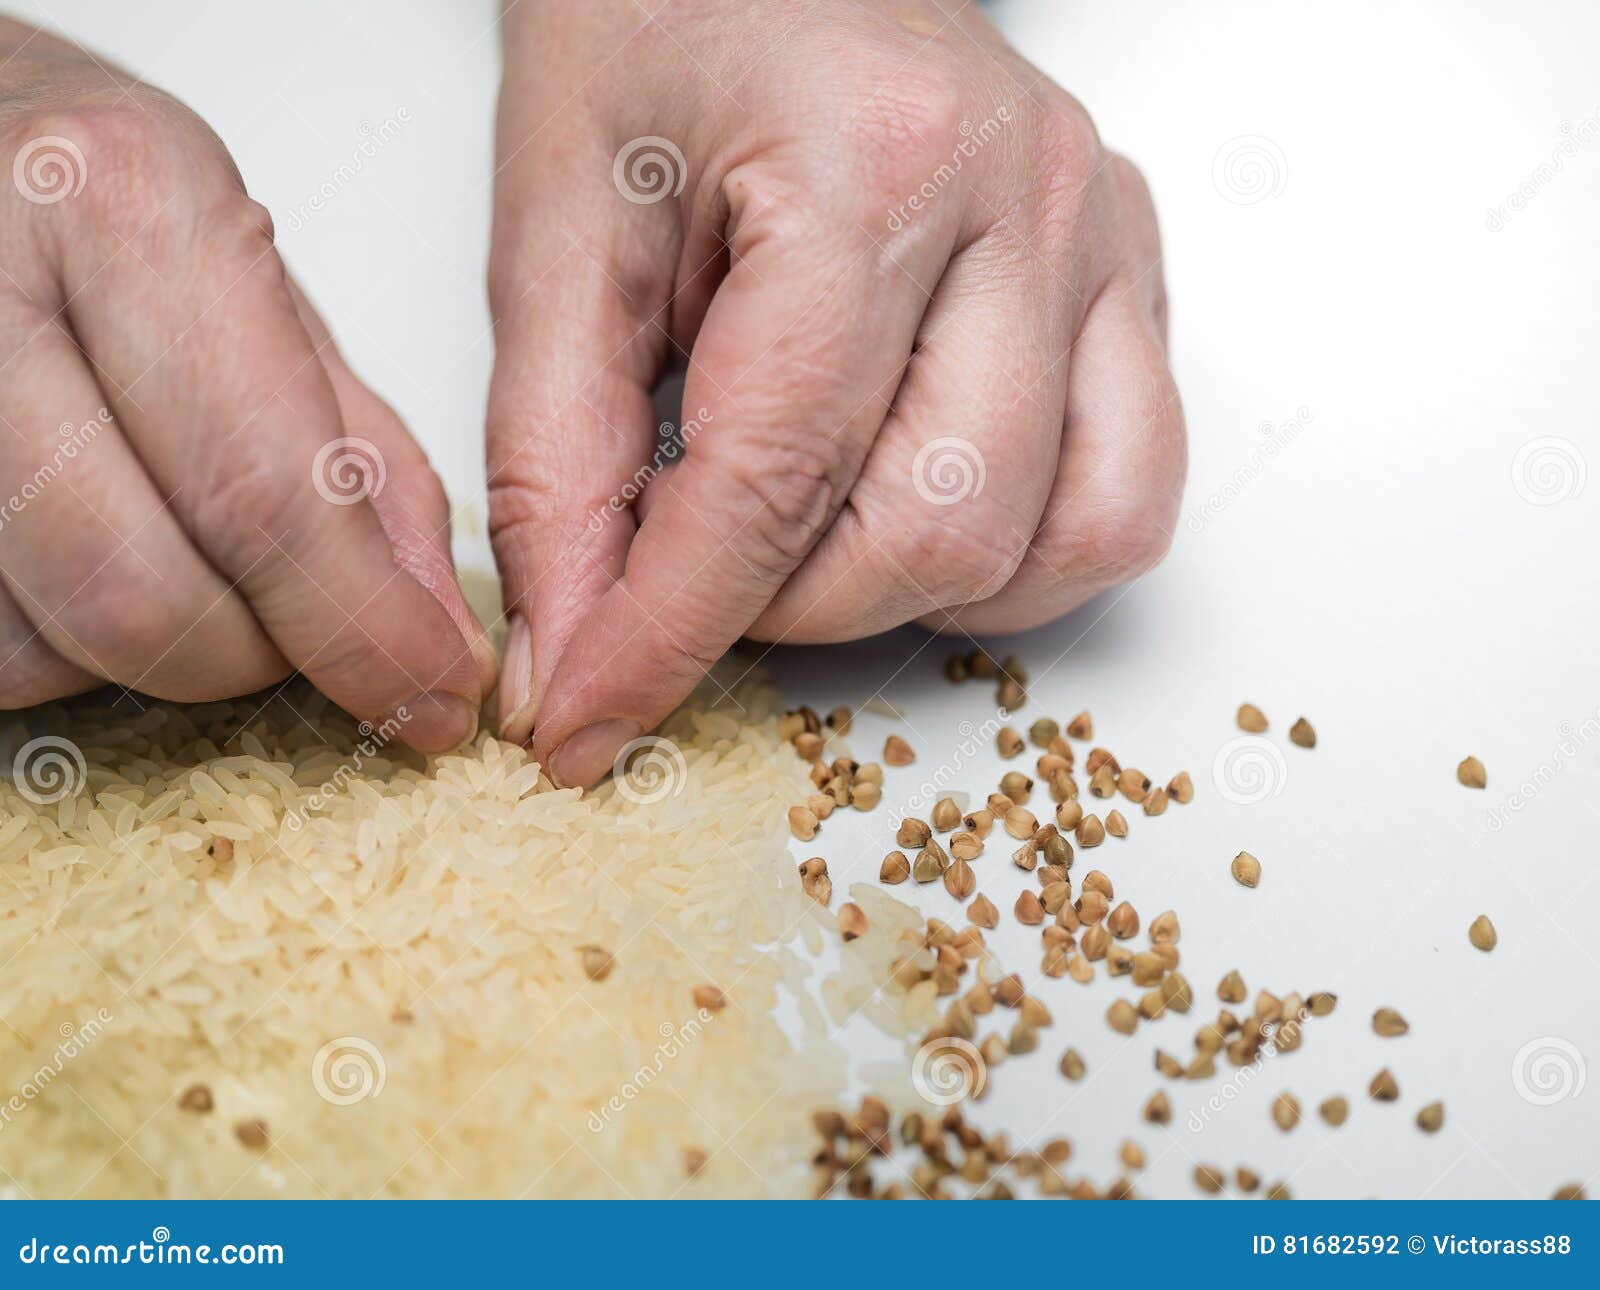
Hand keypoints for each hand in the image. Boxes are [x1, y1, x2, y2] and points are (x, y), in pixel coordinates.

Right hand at [0, 20, 492, 748]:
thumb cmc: (93, 197)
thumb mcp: (258, 284)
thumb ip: (363, 458)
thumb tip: (438, 637)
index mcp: (119, 207)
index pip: (263, 492)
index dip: (364, 630)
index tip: (430, 693)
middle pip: (141, 595)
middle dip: (259, 656)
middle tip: (307, 624)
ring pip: (42, 645)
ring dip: (152, 653)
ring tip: (178, 548)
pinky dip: (61, 642)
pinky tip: (88, 550)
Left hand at [487, 0, 1183, 784]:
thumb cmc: (657, 30)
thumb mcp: (555, 237)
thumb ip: (555, 468)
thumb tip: (575, 660)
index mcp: (866, 163)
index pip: (772, 481)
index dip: (668, 633)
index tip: (592, 719)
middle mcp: (1023, 198)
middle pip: (938, 530)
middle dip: (792, 615)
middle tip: (696, 578)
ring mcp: (1101, 237)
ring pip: (1066, 538)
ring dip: (915, 595)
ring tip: (810, 538)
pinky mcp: (1132, 272)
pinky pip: (1130, 489)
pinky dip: (1025, 554)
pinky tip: (921, 502)